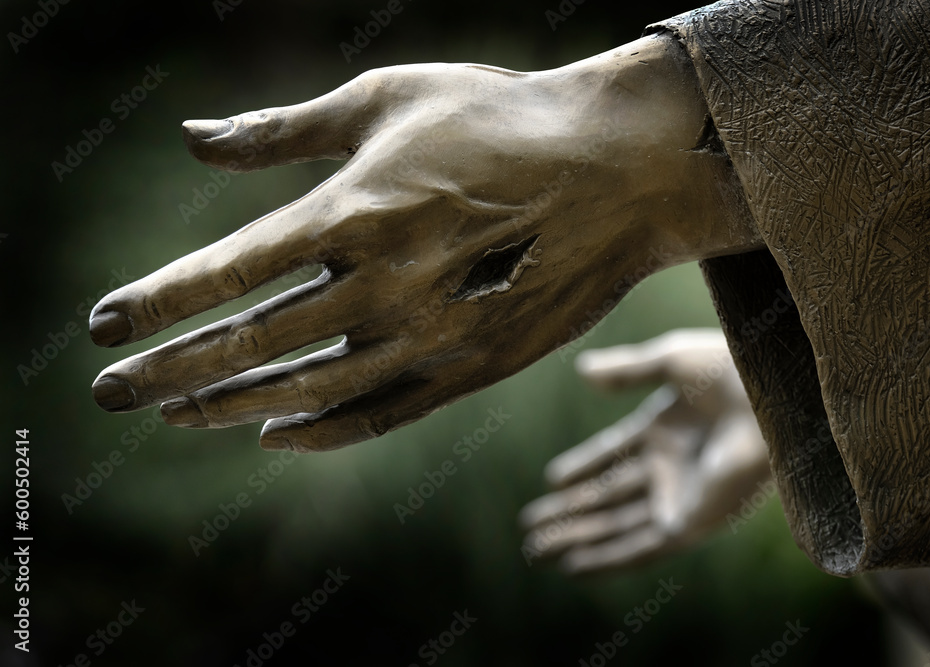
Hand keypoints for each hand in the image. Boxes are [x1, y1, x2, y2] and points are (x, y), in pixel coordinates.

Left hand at [89, 33, 759, 451]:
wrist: (623, 166)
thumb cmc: (503, 116)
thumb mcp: (387, 98)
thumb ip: (283, 128)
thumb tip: (194, 139)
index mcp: (357, 208)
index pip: (229, 271)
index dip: (158, 303)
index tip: (103, 327)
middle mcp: (386, 283)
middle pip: (256, 343)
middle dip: (174, 371)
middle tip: (115, 393)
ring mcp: (434, 334)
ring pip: (312, 390)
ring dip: (236, 406)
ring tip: (182, 414)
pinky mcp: (476, 366)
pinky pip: (385, 414)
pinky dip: (324, 430)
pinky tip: (279, 436)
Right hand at [519, 329, 770, 572]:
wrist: (769, 396)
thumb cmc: (730, 369)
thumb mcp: (668, 362)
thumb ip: (625, 370)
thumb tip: (582, 370)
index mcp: (666, 430)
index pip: (613, 456)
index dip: (582, 468)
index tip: (551, 480)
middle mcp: (670, 467)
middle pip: (607, 498)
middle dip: (568, 514)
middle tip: (528, 528)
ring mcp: (678, 496)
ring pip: (616, 527)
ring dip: (578, 540)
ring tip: (535, 551)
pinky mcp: (690, 523)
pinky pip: (640, 548)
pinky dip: (607, 559)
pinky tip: (575, 565)